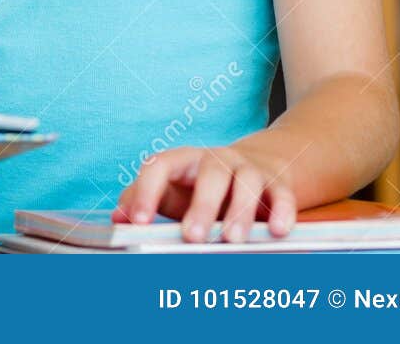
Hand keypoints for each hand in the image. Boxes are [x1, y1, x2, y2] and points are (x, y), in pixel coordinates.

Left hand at [115, 143, 296, 242]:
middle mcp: (216, 160)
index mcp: (183, 160)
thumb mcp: (172, 190)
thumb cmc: (202, 185)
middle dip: (200, 206)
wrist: (256, 165)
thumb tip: (118, 218)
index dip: (147, 192)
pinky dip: (282, 211)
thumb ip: (144, 200)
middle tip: (192, 237)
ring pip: (246, 182)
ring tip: (232, 239)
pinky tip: (277, 230)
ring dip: (240, 211)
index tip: (140, 222)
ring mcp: (248, 169)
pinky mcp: (277, 183)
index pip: (159, 166)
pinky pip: (281, 193)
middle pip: (209, 174)